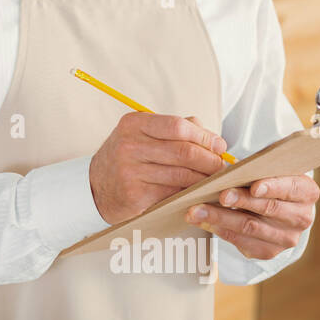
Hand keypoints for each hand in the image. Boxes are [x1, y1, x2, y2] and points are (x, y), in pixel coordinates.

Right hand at [89, 113, 228, 224]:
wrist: (95, 187)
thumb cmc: (128, 157)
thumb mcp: (143, 134)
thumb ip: (177, 129)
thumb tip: (214, 139)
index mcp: (133, 124)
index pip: (178, 126)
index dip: (204, 137)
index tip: (220, 146)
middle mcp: (129, 145)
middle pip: (184, 152)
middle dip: (211, 161)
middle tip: (224, 168)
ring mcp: (130, 171)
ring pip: (183, 176)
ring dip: (206, 180)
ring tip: (217, 181)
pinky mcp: (135, 195)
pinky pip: (174, 194)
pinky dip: (192, 194)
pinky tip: (199, 193)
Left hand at [185, 174, 318, 258]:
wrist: (274, 208)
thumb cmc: (267, 182)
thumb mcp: (267, 170)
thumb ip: (255, 169)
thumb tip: (224, 169)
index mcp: (306, 192)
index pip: (290, 188)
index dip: (272, 187)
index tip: (254, 186)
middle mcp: (301, 217)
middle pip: (268, 208)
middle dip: (240, 201)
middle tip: (218, 195)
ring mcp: (286, 238)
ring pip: (250, 227)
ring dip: (220, 217)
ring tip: (197, 210)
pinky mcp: (269, 252)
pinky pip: (241, 242)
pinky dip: (219, 230)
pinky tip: (203, 221)